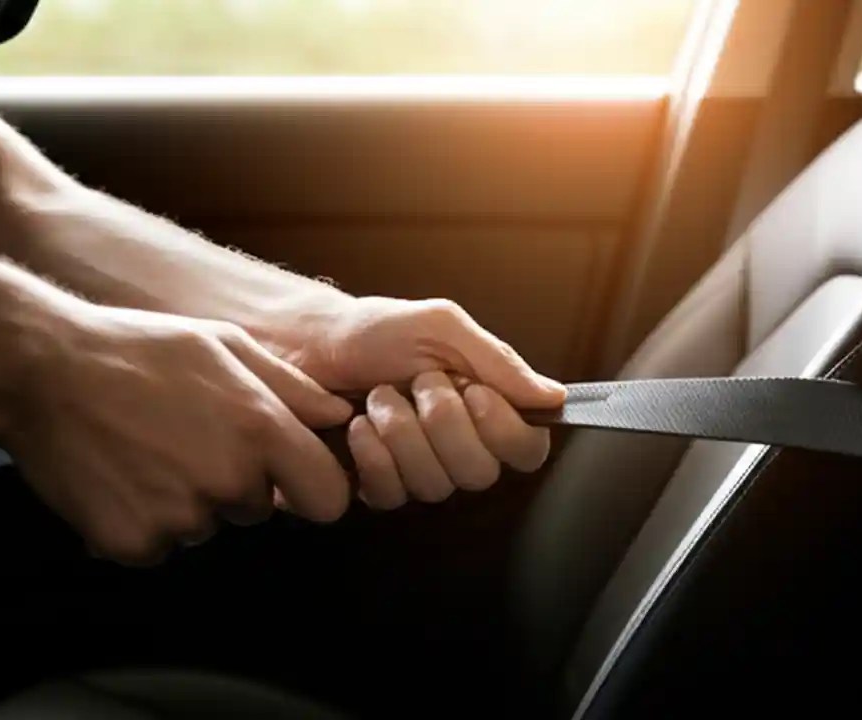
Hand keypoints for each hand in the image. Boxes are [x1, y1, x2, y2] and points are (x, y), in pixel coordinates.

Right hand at [0, 302, 352, 565]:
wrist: (42, 370)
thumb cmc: (142, 348)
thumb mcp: (226, 345)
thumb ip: (293, 387)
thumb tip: (341, 418)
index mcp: (261, 431)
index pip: (328, 499)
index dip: (313, 488)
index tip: (291, 476)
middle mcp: (227, 482)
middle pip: (259, 509)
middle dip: (237, 482)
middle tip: (189, 437)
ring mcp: (178, 519)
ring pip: (206, 525)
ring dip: (187, 499)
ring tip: (148, 447)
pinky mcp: (131, 543)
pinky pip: (159, 544)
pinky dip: (143, 519)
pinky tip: (120, 473)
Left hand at [280, 297, 565, 508]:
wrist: (309, 345)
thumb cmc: (376, 331)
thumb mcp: (441, 328)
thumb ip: (497, 362)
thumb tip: (553, 396)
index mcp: (485, 409)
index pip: (527, 449)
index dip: (506, 431)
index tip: (475, 393)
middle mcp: (458, 447)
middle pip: (481, 475)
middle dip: (444, 425)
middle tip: (418, 383)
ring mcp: (419, 471)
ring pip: (436, 487)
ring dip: (401, 432)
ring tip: (379, 396)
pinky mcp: (379, 487)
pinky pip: (392, 496)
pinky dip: (373, 456)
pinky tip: (356, 427)